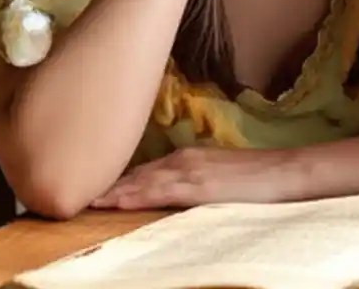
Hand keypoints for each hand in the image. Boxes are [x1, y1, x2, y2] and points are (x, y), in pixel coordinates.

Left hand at [90, 147, 301, 209]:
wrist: (288, 172)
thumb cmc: (262, 177)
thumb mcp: (222, 177)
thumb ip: (196, 181)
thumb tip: (176, 194)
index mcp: (188, 158)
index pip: (143, 171)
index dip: (117, 182)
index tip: (90, 188)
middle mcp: (182, 160)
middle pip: (135, 174)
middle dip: (106, 185)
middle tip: (70, 192)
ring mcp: (188, 171)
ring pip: (139, 181)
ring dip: (111, 191)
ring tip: (80, 199)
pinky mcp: (196, 186)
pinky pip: (156, 191)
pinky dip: (131, 195)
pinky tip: (111, 202)